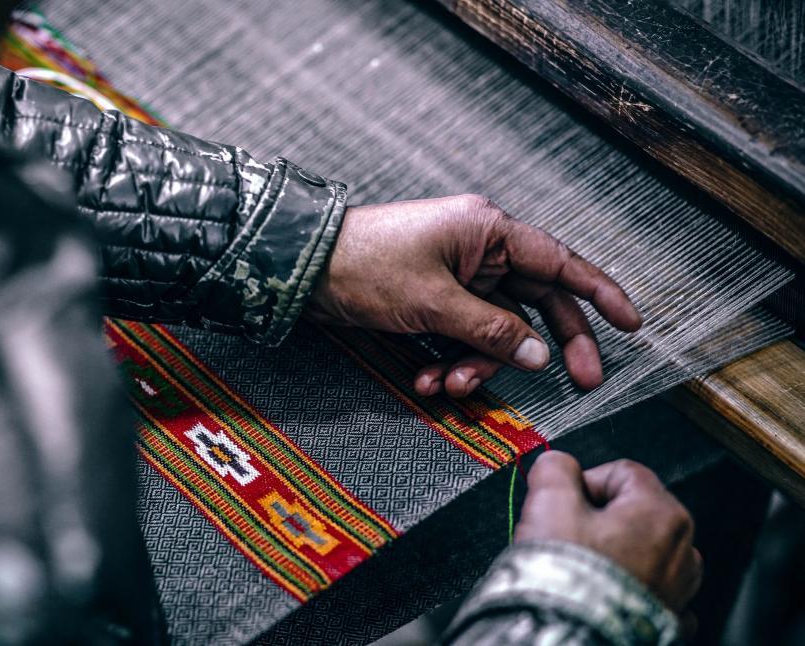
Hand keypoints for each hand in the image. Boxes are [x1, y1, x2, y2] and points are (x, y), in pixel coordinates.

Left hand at [307, 195, 641, 396]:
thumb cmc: (367, 266)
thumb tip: (540, 355)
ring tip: (448, 386)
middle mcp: (481, 250)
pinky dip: (450, 358)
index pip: (561, 262)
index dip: (600, 292)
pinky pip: (462, 333)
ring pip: (496, 327)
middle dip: (548, 346)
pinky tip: (426, 378)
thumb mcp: (434, 303)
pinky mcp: (436, 297)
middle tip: (582, 382)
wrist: (304, 269)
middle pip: (537, 301)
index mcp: (489, 232)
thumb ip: (492, 330)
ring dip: (479, 363)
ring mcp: (459, 275)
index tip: (632, 322)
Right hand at [514, 452, 702, 614]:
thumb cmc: (567, 573)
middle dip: (598, 519)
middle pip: (633, 512)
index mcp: (662, 512)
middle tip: (567, 535)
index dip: (585, 483)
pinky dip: (627, 587)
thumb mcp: (549, 502)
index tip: (563, 503)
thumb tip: (558, 464)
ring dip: (613, 552)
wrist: (569, 634)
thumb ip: (555, 469)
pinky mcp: (668, 620)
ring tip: (581, 567)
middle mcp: (682, 550)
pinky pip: (649, 590)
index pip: (621, 473)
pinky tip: (602, 591)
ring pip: (641, 551)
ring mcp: (679, 590)